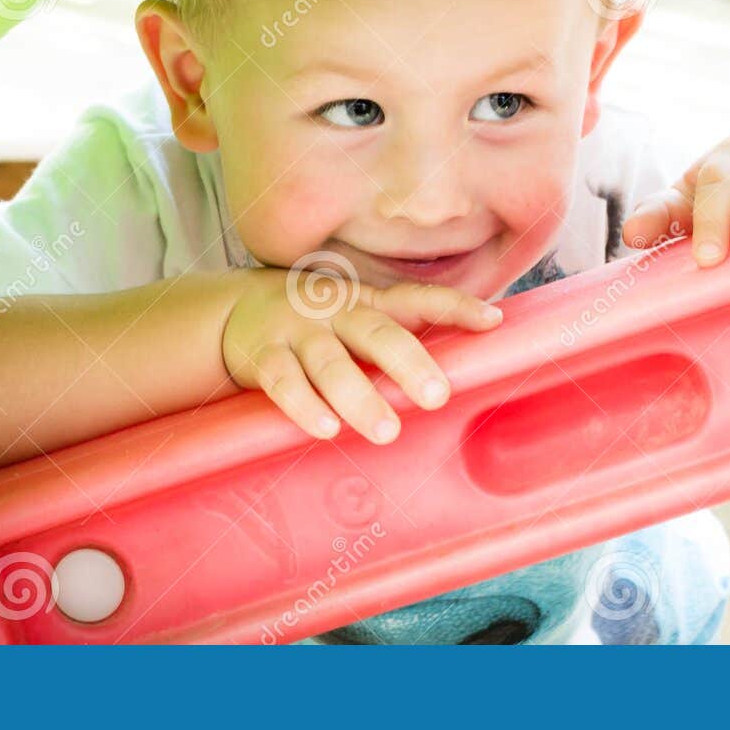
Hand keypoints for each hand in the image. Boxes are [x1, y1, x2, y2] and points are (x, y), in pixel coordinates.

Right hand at [222, 267, 500, 444]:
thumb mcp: (357, 317)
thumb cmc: (318, 324)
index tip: (493, 321)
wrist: (236, 311)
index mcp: (368, 302)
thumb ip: (398, 337)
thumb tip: (462, 369)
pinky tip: (325, 428)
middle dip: (409, 363)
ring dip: (359, 396)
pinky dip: (304, 405)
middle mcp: (337, 312)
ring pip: (331, 362)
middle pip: (378, 333)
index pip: (418, 300)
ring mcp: (299, 332)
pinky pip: (283, 380)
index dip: (456, 308)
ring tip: (386, 430)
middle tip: (437, 396)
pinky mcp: (264, 356)